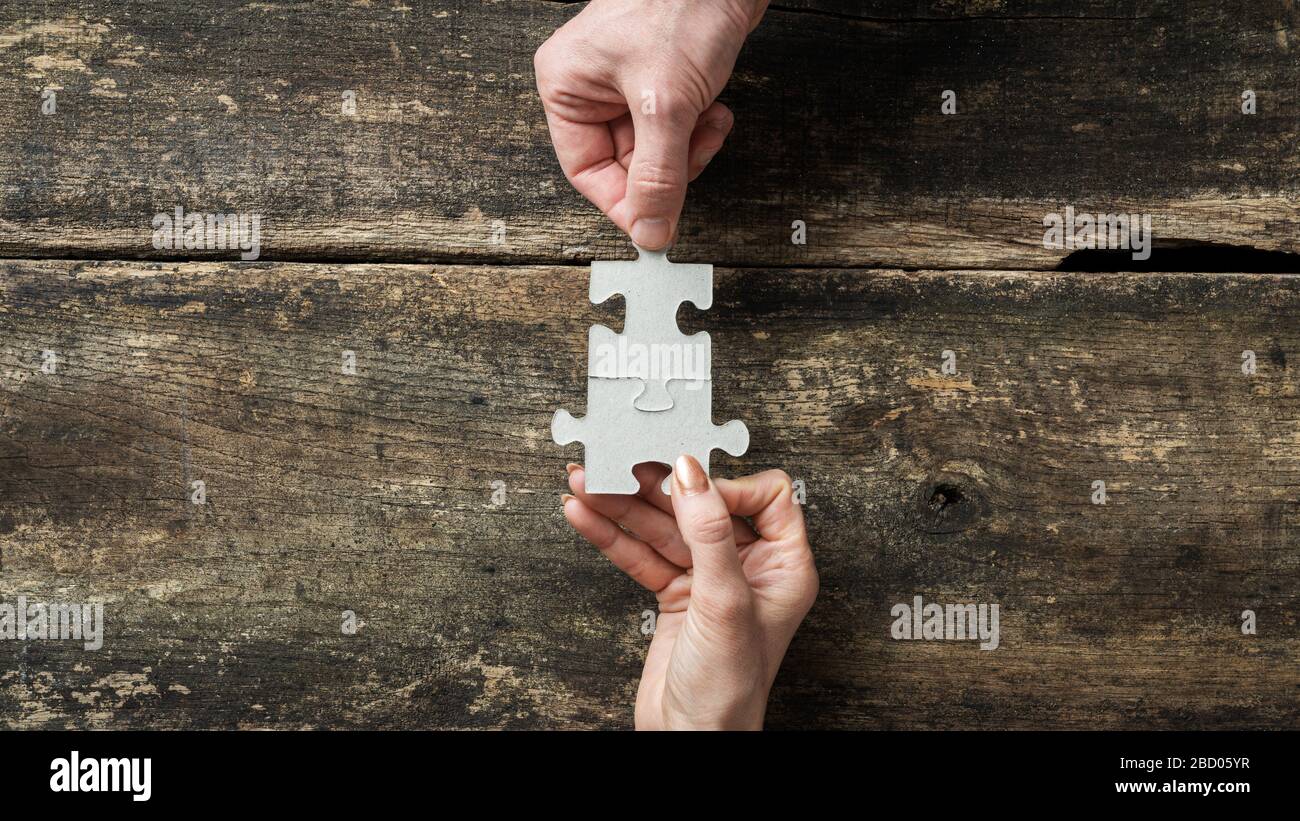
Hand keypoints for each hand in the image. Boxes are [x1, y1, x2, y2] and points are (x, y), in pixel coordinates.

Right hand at [534, 0, 768, 248]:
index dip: (624, 202)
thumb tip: (650, 231)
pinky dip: (701, 129)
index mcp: (567, 86)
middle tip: (694, 156)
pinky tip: (717, 109)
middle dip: (667, 167)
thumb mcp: (666, 104)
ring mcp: (629, 82)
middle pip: (624, 164)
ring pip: (656, 150)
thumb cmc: (682, 4)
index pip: (586, 172)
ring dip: (689, 149)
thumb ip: (658, 175)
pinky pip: (677, 128)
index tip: (657, 224)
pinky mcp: (665, 78)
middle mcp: (592, 86)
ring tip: (709, 122)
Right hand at [563, 454, 817, 729]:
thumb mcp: (724, 601)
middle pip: (701, 506)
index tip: (683, 482)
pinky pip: (641, 553)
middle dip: (655, 487)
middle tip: (617, 465)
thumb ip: (709, 532)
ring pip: (663, 527)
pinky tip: (586, 515)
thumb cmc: (728, 687)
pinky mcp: (674, 595)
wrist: (690, 739)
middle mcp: (748, 567)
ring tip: (585, 484)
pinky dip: (612, 534)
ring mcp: (708, 580)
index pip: (764, 496)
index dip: (723, 485)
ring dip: (621, 505)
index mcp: (784, 565)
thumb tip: (692, 474)